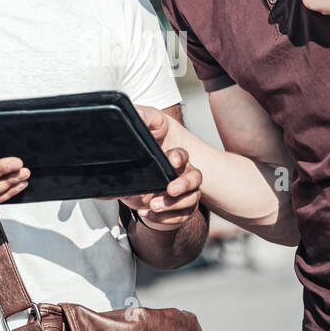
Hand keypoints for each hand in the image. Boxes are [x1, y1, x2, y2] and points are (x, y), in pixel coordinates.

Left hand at [99, 105, 198, 231]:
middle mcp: (183, 176)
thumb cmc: (140, 160)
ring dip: (172, 205)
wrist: (135, 191)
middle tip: (170, 189)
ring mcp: (183, 195)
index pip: (182, 156)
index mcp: (173, 158)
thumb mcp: (139, 137)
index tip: (170, 160)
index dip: (178, 158)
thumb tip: (133, 112)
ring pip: (191, 201)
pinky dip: (165, 219)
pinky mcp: (179, 212)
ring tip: (152, 205)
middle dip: (184, 184)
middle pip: (195, 178)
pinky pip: (180, 218)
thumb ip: (140, 121)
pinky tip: (148, 214)